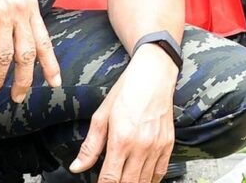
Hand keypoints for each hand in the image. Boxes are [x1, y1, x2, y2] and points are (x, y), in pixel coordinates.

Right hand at [0, 0, 61, 101]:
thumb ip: (21, 10)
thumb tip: (22, 34)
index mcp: (31, 5)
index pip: (44, 40)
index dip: (50, 64)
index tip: (55, 82)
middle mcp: (20, 11)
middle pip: (26, 54)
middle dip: (23, 79)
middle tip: (17, 96)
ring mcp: (2, 13)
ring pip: (5, 55)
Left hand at [70, 45, 177, 182]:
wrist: (154, 74)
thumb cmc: (127, 91)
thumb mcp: (102, 115)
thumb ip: (90, 146)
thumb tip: (77, 167)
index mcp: (121, 139)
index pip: (110, 179)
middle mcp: (141, 146)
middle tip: (111, 181)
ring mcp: (157, 146)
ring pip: (145, 181)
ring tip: (124, 179)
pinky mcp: (168, 144)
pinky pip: (161, 172)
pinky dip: (150, 180)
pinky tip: (141, 178)